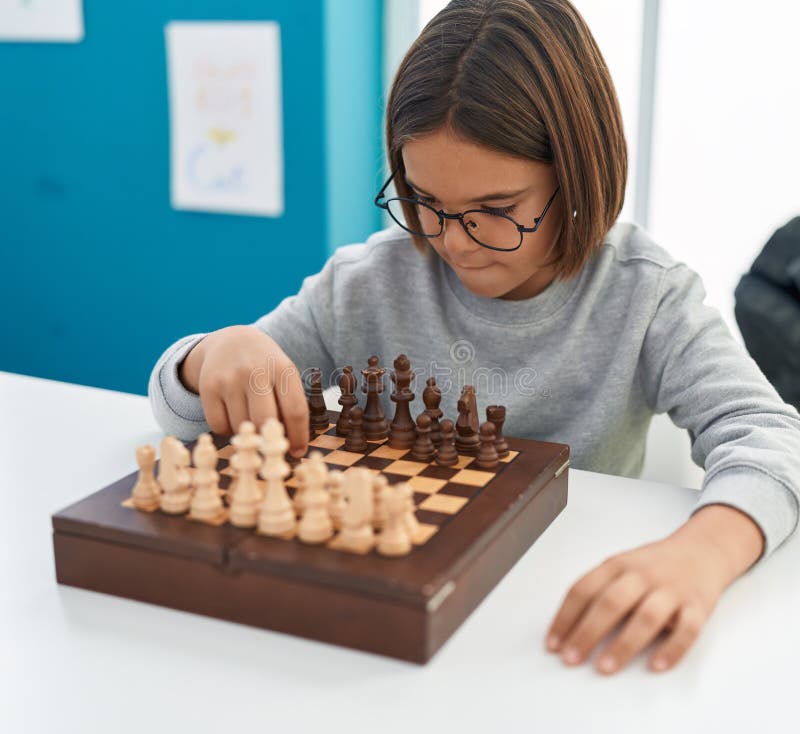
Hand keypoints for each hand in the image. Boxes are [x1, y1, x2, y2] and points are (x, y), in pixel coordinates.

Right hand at [179, 325, 308, 455]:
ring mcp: (230, 378)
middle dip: (270, 440)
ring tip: (251, 421)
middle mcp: (256, 371)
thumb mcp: (284, 375)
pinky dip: (228, 431)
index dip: (298, 437)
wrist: (232, 341)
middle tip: (271, 445)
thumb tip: (292, 447)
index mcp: (282, 369)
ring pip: (242, 427)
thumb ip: (289, 404)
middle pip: (266, 421)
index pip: (295, 411)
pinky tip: (234, 417)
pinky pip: (219, 426)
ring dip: (249, 434)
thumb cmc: (266, 367)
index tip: (297, 452)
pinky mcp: (209, 386)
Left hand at [544, 505, 763, 674]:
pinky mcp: (698, 606)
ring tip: (604, 667)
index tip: (553, 643)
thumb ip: (599, 588)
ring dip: (623, 644)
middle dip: (587, 632)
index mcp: (617, 564)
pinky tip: (655, 665)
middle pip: (611, 603)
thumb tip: (567, 626)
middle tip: (571, 658)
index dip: (565, 617)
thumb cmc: (653, 565)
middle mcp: (642, 575)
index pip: (584, 589)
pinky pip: (687, 629)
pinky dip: (672, 649)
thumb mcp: (621, 565)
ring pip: (646, 617)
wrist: (702, 550)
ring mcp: (671, 590)